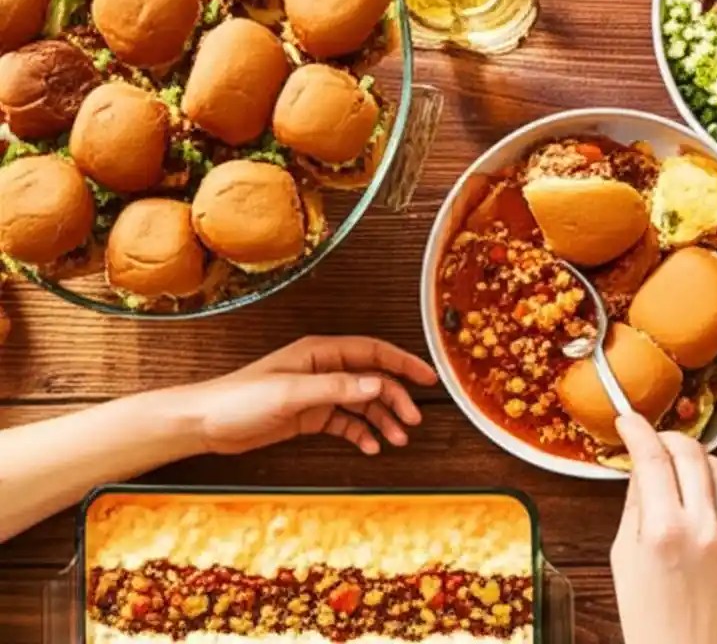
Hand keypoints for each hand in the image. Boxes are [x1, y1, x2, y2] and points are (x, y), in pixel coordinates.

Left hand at [180, 336, 437, 455]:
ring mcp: (318, 394)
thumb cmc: (241, 399)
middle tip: (412, 422)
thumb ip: (337, 387)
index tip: (428, 378)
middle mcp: (324, 370)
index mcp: (321, 353)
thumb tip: (378, 384)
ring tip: (396, 440)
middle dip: (396, 399)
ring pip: (363, 403)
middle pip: (373, 380)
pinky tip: (370, 446)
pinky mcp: (310, 416)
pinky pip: (346, 422)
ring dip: (382, 420)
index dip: (403, 363)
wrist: (205, 423)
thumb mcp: (292, 392)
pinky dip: (361, 433)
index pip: (373, 352)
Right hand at [610, 414, 716, 643]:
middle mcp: (702, 527)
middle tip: (651, 442)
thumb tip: (640, 467)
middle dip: (667, 438)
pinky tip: (700, 494)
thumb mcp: (624, 558)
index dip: (638, 430)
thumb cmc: (649, 619)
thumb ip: (635, 506)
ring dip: (693, 458)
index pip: (652, 458)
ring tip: (674, 470)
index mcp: (662, 531)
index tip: (627, 420)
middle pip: (690, 452)